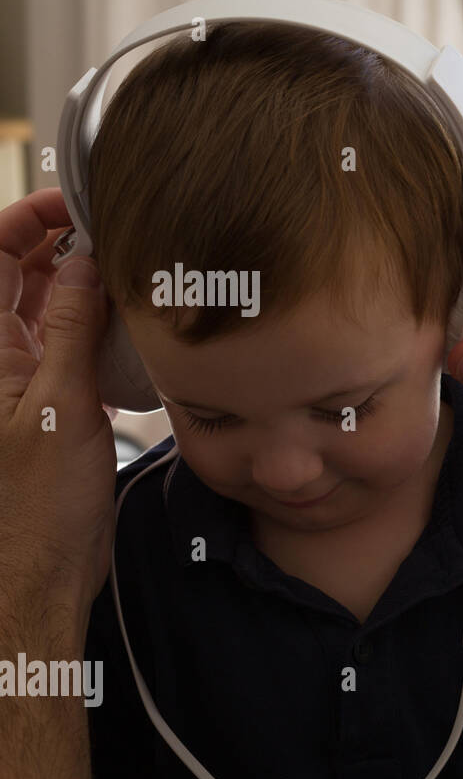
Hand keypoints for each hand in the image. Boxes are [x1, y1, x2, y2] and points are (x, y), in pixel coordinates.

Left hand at [0, 189, 116, 632]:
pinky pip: (66, 343)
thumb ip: (72, 328)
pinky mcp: (47, 402)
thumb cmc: (37, 508)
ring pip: (43, 306)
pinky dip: (95, 325)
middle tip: (120, 234)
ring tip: (131, 272)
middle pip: (15, 274)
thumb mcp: (63, 407)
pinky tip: (130, 324)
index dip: (26, 217)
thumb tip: (83, 260)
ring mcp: (18, 378)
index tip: (77, 203)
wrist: (40, 575)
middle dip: (61, 244)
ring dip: (82, 284)